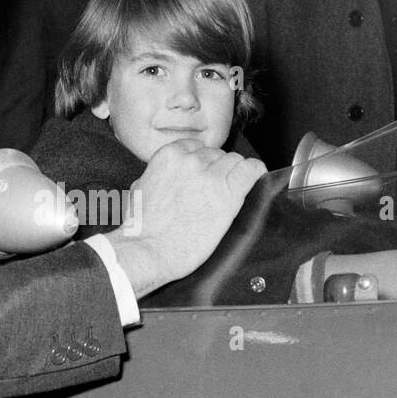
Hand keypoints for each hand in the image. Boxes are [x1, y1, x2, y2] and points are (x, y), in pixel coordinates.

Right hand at [104, 140, 265, 297]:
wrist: (148, 251)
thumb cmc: (140, 228)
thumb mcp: (140, 188)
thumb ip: (159, 174)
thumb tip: (168, 175)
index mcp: (169, 156)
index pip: (197, 146)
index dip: (202, 163)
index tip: (203, 175)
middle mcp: (191, 161)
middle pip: (217, 155)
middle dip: (217, 170)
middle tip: (213, 191)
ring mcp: (211, 176)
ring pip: (235, 161)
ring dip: (234, 174)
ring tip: (230, 191)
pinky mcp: (228, 194)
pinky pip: (252, 171)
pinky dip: (256, 173)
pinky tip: (256, 178)